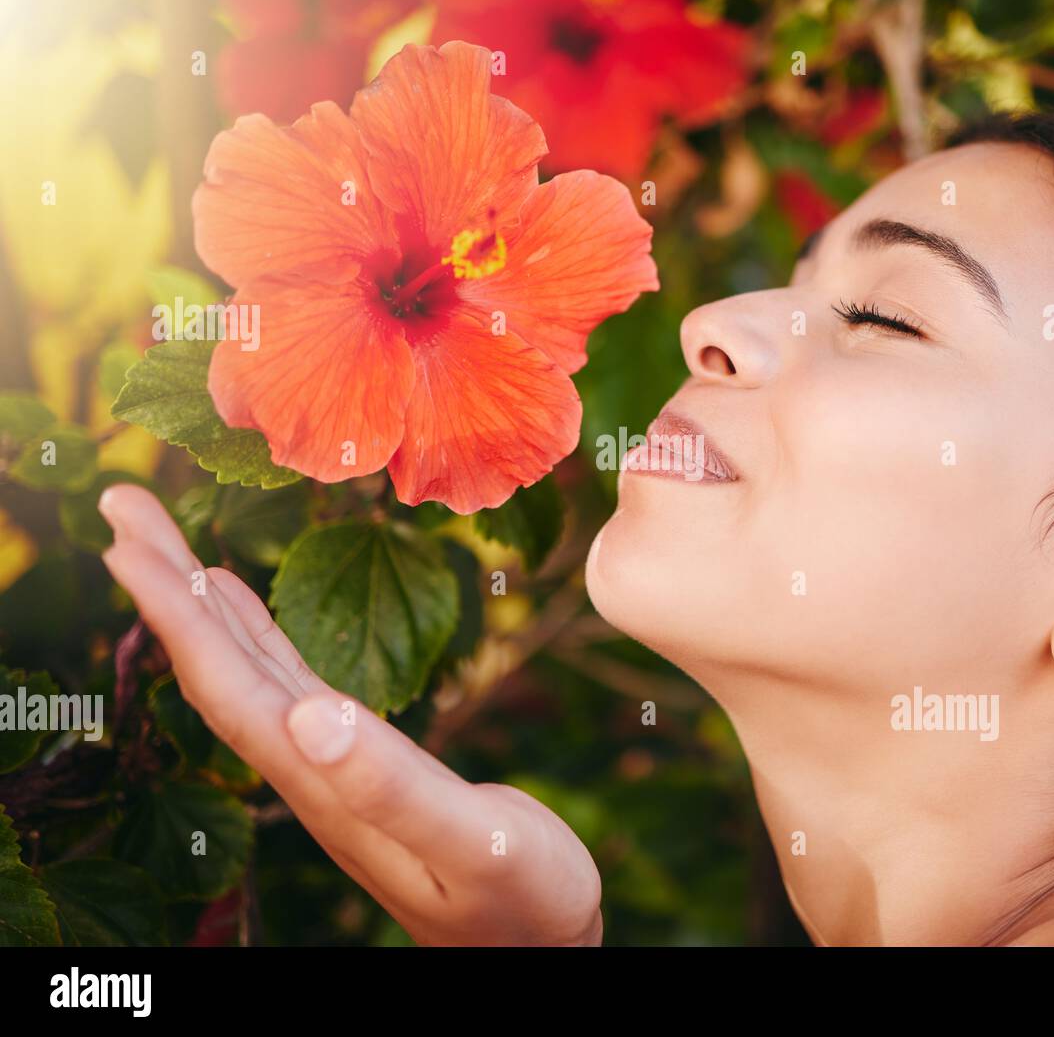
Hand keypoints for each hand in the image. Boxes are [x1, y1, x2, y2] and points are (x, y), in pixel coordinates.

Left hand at [98, 484, 601, 945]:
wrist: (533, 944)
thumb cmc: (521, 900)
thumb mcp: (478, 844)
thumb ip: (397, 788)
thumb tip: (315, 712)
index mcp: (323, 781)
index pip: (227, 688)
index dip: (175, 613)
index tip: (128, 540)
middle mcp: (309, 769)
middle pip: (215, 670)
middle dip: (165, 587)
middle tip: (122, 507)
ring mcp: (329, 765)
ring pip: (245, 671)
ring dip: (199, 604)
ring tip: (162, 540)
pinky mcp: (359, 760)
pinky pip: (288, 680)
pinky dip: (255, 632)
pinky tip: (238, 602)